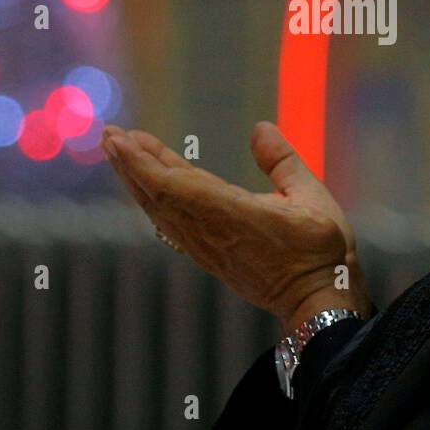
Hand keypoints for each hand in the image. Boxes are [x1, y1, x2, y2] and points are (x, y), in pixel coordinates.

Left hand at [100, 121, 369, 332]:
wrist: (316, 301)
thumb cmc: (320, 249)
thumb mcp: (311, 197)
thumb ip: (282, 160)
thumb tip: (260, 128)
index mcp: (234, 215)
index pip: (176, 186)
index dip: (145, 162)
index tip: (122, 139)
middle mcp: (211, 233)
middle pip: (158, 195)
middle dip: (130, 163)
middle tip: (109, 134)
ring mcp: (205, 248)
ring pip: (159, 210)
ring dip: (136, 179)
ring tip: (118, 151)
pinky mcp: (206, 257)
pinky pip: (169, 224)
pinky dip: (151, 200)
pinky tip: (143, 186)